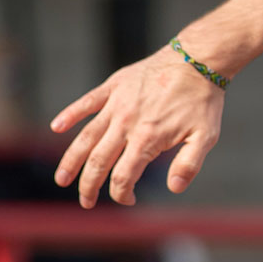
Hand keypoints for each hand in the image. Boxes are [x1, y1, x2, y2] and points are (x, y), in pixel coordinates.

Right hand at [51, 45, 224, 206]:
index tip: (129, 200)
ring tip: (61, 179)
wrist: (198, 59)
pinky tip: (57, 127)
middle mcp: (126, 123)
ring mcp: (117, 104)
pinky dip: (70, 114)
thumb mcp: (205, 136)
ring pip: (86, 137)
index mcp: (148, 139)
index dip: (122, 194)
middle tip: (86, 202)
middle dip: (89, 186)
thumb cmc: (202, 101)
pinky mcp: (113, 86)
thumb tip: (173, 189)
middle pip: (98, 162)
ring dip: (71, 160)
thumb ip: (188, 164)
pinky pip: (86, 102)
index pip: (123, 177)